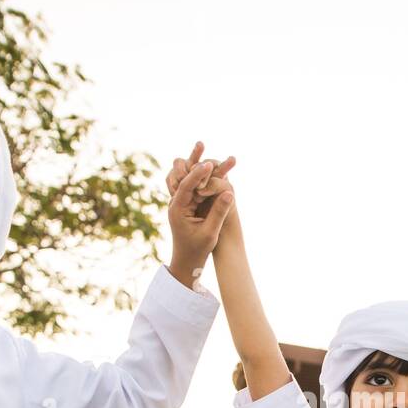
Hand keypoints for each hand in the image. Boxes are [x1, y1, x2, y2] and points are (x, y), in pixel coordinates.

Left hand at [166, 143, 235, 288]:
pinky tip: (212, 164)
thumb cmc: (197, 251)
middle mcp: (177, 202)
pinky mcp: (188, 203)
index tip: (209, 164)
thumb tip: (230, 192)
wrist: (187, 262)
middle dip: (194, 161)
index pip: (186, 185)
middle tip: (202, 144)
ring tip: (202, 146)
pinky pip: (195, 185)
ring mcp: (182, 202)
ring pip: (189, 178)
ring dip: (198, 164)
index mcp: (177, 209)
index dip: (198, 174)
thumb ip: (218, 212)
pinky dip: (203, 175)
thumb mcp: (210, 233)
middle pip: (184, 176)